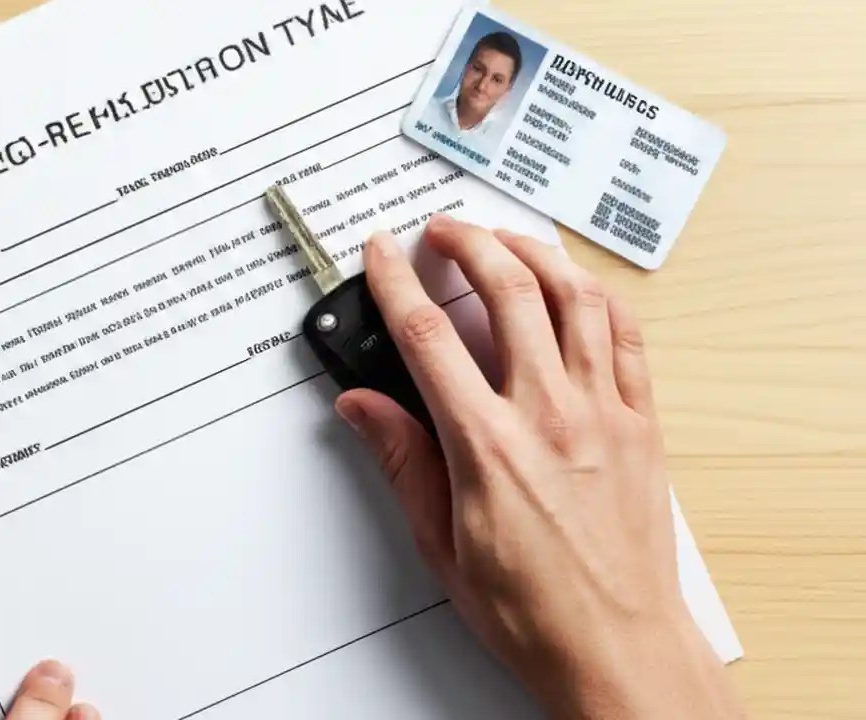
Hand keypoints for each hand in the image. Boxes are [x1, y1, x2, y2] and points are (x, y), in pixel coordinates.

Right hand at [335, 217, 745, 718]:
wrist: (616, 646)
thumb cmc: (532, 608)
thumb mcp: (440, 543)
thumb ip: (402, 461)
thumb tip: (363, 406)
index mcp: (488, 446)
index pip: (429, 337)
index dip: (396, 282)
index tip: (382, 254)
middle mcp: (550, 415)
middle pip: (507, 291)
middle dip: (467, 242)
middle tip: (442, 229)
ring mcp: (605, 413)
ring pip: (573, 297)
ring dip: (534, 252)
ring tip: (505, 237)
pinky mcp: (643, 423)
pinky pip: (627, 335)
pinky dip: (598, 295)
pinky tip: (578, 285)